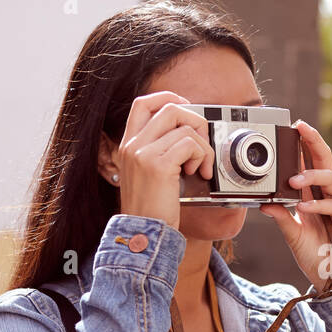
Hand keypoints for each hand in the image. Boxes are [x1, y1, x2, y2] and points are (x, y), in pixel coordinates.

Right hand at [112, 91, 214, 231]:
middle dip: (196, 122)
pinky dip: (202, 157)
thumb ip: (159, 152)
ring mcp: (143, 153)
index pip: (144, 103)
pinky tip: (199, 174)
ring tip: (200, 167)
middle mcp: (132, 145)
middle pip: (170, 108)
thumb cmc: (151, 208)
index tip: (187, 109)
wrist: (143, 233)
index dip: (169, 98)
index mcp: (128, 144)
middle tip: (202, 145)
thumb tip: (188, 134)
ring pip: (185, 126)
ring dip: (203, 146)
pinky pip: (190, 144)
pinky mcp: (157, 165)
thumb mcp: (148, 174)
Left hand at [260, 120, 331, 294]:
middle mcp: (329, 194)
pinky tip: (305, 206)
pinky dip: (318, 205)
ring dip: (311, 175)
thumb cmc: (316, 255)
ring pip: (330, 177)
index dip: (302, 146)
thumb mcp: (293, 234)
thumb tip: (263, 202)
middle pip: (324, 160)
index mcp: (314, 195)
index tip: (290, 130)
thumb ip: (281, 218)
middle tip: (300, 127)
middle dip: (312, 141)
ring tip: (293, 180)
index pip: (309, 164)